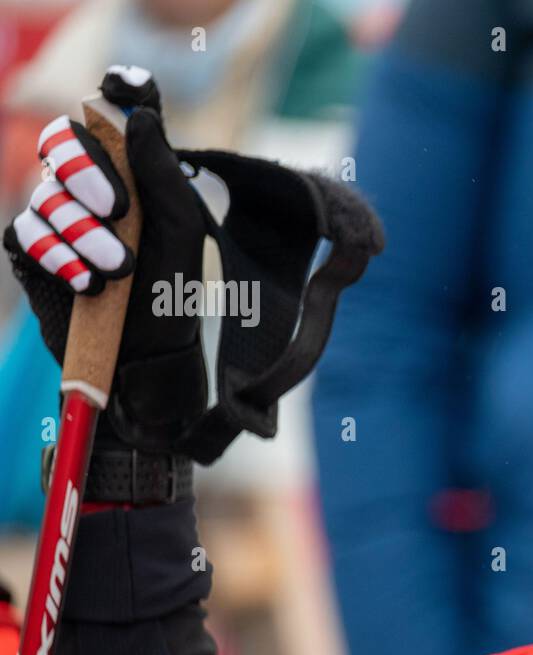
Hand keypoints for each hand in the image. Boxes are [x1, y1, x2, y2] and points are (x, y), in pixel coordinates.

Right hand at [3, 66, 208, 453]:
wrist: (152, 367)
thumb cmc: (177, 302)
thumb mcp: (184, 235)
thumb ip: (163, 173)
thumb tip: (138, 112)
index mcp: (139, 180)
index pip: (119, 117)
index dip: (120, 92)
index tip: (119, 85)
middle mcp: (97, 192)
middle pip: (67, 141)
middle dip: (89, 170)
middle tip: (121, 211)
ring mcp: (62, 224)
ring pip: (44, 193)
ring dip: (81, 230)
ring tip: (119, 270)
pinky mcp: (35, 258)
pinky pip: (23, 234)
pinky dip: (57, 254)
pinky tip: (90, 282)